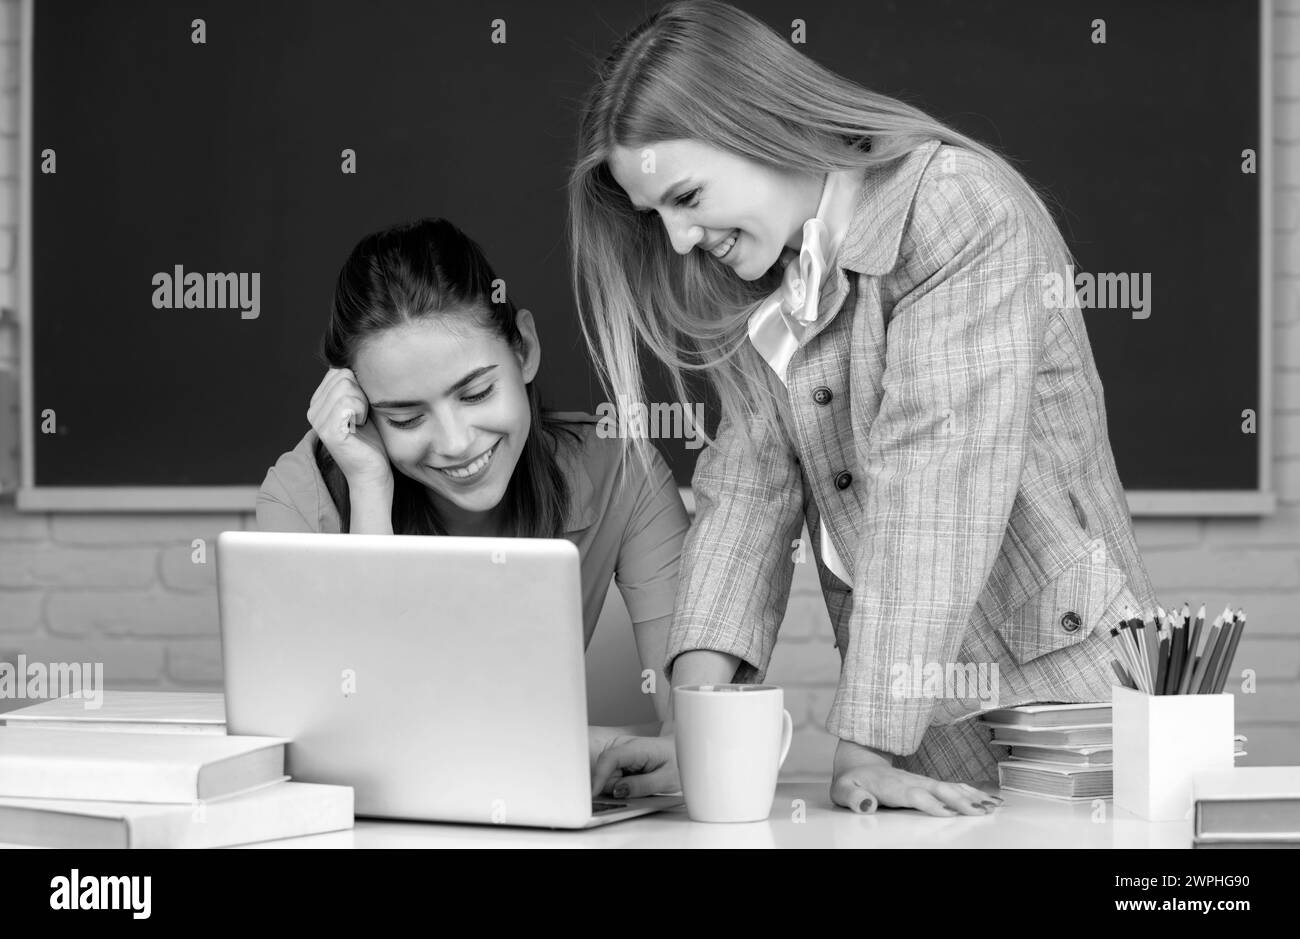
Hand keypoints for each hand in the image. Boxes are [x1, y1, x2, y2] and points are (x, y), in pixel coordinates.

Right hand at [307, 367, 392, 487]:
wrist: (374, 471)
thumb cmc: (373, 438)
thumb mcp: (362, 404)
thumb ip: (353, 384)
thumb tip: (355, 357)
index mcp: (319, 401)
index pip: (338, 369)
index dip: (359, 384)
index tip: (362, 407)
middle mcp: (313, 409)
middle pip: (342, 374)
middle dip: (361, 391)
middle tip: (363, 415)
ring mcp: (318, 420)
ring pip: (346, 386)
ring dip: (363, 402)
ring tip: (361, 422)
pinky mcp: (328, 430)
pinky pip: (348, 402)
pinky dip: (362, 411)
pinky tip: (360, 427)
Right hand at [591, 734, 677, 799]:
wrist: (680, 752)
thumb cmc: (676, 763)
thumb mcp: (665, 780)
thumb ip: (641, 786)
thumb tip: (618, 791)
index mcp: (635, 747)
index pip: (609, 759)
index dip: (598, 777)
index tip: (593, 793)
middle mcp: (622, 744)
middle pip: (605, 772)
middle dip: (616, 787)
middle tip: (639, 788)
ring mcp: (617, 749)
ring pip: (605, 776)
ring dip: (619, 785)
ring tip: (640, 781)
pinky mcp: (616, 757)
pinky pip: (609, 776)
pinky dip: (619, 783)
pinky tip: (634, 780)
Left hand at [829, 738, 1001, 816]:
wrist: (859, 761)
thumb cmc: (852, 781)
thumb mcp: (843, 790)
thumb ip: (853, 798)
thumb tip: (866, 804)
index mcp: (891, 785)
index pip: (914, 794)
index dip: (931, 803)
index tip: (949, 812)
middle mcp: (910, 781)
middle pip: (938, 790)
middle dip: (959, 800)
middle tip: (980, 811)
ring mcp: (922, 781)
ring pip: (950, 788)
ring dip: (971, 796)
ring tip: (992, 806)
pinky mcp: (929, 784)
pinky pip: (953, 787)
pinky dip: (973, 793)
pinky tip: (989, 800)